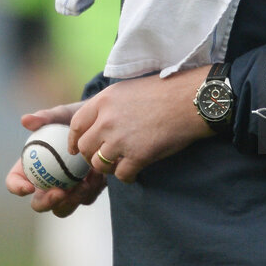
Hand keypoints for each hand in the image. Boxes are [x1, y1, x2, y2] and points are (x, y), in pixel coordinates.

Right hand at [5, 103, 105, 216]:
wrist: (101, 123)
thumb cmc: (75, 117)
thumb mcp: (63, 114)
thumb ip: (45, 117)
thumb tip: (25, 120)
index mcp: (31, 167)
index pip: (15, 182)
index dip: (17, 187)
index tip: (29, 186)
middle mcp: (46, 183)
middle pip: (39, 203)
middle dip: (47, 202)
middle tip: (60, 192)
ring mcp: (66, 190)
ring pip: (64, 207)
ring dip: (73, 199)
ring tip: (84, 183)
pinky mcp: (86, 191)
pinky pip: (86, 198)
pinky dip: (91, 190)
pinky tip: (98, 175)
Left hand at [69, 66, 213, 183]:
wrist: (191, 100)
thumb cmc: (166, 91)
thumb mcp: (130, 89)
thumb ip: (110, 106)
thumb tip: (98, 124)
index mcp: (104, 100)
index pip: (76, 124)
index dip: (75, 139)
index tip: (77, 148)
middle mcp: (107, 120)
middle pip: (85, 147)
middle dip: (92, 155)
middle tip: (103, 157)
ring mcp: (121, 139)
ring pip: (100, 164)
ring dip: (109, 167)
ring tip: (121, 163)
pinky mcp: (137, 156)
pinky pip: (121, 175)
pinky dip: (127, 176)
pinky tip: (135, 170)